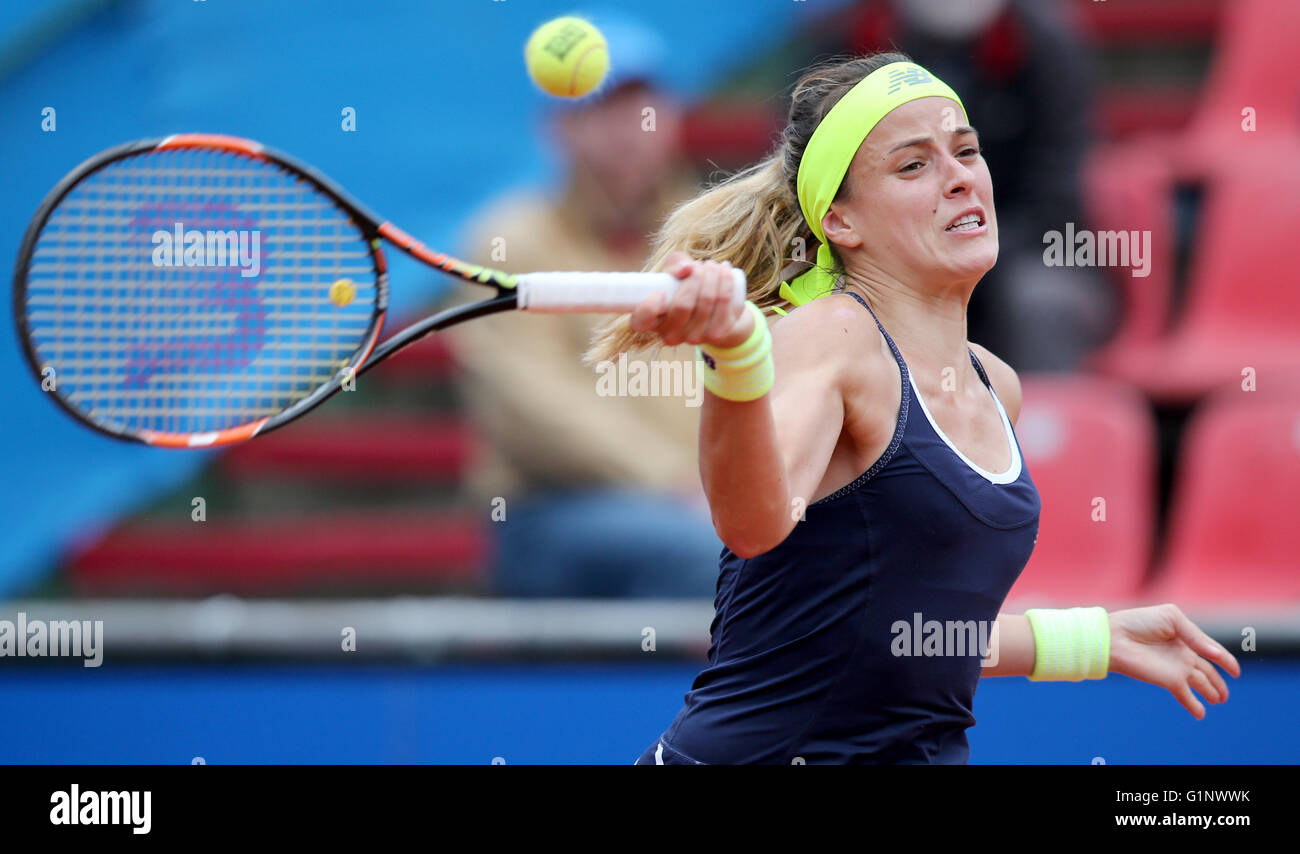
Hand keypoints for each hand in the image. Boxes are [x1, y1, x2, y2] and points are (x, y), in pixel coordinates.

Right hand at [629, 251, 752, 347]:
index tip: (661, 291)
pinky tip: (725, 270)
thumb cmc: (683, 286)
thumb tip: (687, 269)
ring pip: (705, 301)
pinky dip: (725, 282)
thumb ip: (675, 264)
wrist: (712, 309)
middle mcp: (670, 336)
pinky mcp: (716, 334)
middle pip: (682, 305)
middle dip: (694, 277)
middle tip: (699, 265)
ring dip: (712, 275)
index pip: (641, 321)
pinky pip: (723, 304)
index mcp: (650, 322)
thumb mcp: (673, 273)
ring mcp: (693, 338)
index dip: (650, 307)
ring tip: (712, 264)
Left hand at [1107, 603, 1241, 718]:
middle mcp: (1182, 654)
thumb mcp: (1172, 618)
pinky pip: (1186, 696)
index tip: (1235, 671)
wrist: (1114, 637)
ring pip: (1200, 684)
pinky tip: (1201, 714)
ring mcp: (1176, 669)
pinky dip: (1194, 705)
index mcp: (1184, 637)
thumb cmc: (1138, 622)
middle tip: (1225, 696)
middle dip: (1217, 683)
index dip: (1224, 660)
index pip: (1210, 650)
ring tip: (1217, 701)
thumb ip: (1196, 636)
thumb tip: (1216, 655)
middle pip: (1206, 672)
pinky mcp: (1168, 681)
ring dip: (1210, 693)